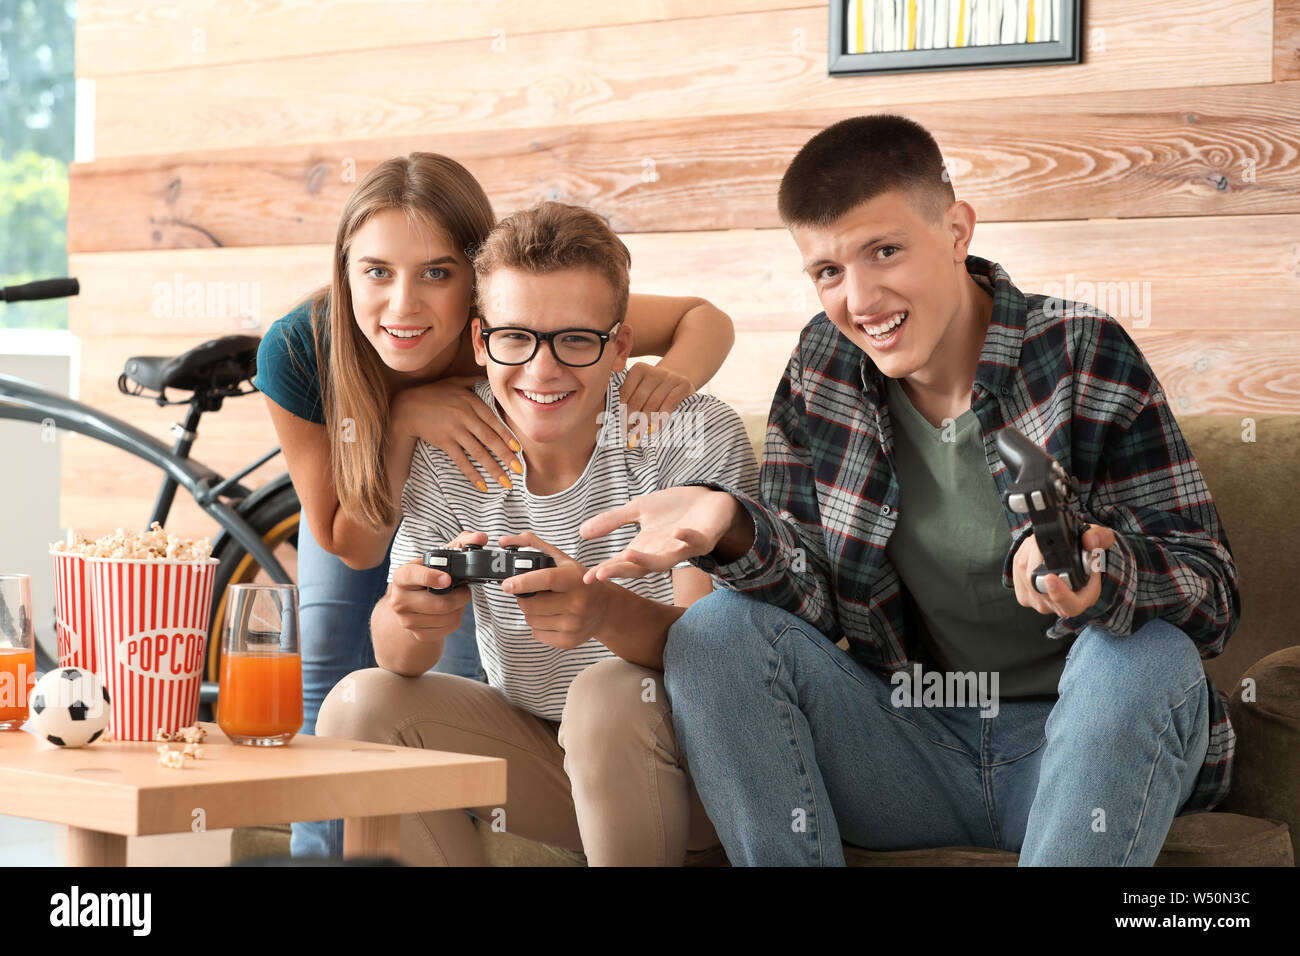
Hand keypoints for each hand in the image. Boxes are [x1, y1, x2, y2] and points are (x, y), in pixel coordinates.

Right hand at [388, 530, 484, 639]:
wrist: (411, 602)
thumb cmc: (428, 574)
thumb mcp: (439, 557)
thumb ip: (461, 543)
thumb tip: (481, 537)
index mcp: (402, 576)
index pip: (413, 576)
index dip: (431, 577)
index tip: (447, 579)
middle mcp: (399, 600)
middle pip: (439, 604)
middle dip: (460, 595)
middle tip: (464, 588)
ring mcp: (406, 620)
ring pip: (447, 617)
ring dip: (460, 607)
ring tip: (456, 597)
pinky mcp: (417, 634)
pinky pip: (447, 628)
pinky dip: (456, 618)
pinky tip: (452, 610)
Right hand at [392, 378, 521, 490]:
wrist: (407, 407)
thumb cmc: (433, 394)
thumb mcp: (454, 382)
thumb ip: (472, 381)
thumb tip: (488, 378)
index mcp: (471, 402)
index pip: (494, 422)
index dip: (507, 436)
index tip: (519, 449)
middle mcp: (465, 416)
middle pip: (490, 439)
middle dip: (507, 456)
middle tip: (519, 470)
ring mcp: (455, 430)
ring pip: (478, 452)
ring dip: (494, 469)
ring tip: (506, 482)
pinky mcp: (444, 442)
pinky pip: (461, 461)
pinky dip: (473, 474)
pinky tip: (483, 485)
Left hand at [497, 533, 612, 649]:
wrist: (604, 608)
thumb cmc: (578, 580)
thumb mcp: (561, 559)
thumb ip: (532, 545)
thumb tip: (503, 541)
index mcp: (574, 578)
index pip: (546, 579)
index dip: (523, 582)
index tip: (506, 585)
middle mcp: (577, 602)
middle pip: (531, 604)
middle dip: (524, 597)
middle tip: (532, 592)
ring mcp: (573, 624)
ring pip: (531, 620)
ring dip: (531, 611)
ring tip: (546, 604)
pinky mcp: (569, 641)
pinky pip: (537, 634)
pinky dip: (538, 625)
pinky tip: (551, 617)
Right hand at [577, 486, 742, 582]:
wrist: (709, 499)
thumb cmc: (673, 507)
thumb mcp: (638, 509)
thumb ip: (612, 521)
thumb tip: (581, 532)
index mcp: (646, 548)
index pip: (621, 563)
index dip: (604, 570)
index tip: (585, 578)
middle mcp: (662, 552)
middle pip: (639, 567)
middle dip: (620, 570)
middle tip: (600, 574)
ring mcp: (684, 548)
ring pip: (664, 561)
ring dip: (647, 560)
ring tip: (628, 554)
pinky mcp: (704, 539)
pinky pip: (695, 541)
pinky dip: (687, 538)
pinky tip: (677, 533)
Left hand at [620, 364, 693, 446]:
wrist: (680, 379)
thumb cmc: (655, 389)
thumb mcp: (641, 387)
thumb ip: (629, 398)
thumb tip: (612, 420)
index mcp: (639, 369)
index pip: (626, 392)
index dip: (620, 410)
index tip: (615, 426)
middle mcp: (654, 371)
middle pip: (639, 398)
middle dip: (630, 418)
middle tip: (624, 434)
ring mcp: (670, 377)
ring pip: (653, 402)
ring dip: (644, 421)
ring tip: (637, 436)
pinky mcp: (683, 385)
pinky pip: (669, 404)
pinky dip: (661, 418)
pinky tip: (654, 429)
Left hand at [1012, 524, 1117, 618]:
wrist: (1072, 560)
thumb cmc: (1088, 555)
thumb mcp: (1102, 542)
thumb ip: (1100, 538)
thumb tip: (1089, 541)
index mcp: (1080, 600)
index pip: (1068, 604)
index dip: (1059, 594)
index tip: (1050, 578)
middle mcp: (1056, 605)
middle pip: (1038, 581)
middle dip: (1039, 553)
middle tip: (1047, 540)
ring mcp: (1036, 600)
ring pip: (1025, 571)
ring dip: (1031, 550)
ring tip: (1044, 543)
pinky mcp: (1021, 591)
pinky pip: (1017, 568)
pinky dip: (1023, 553)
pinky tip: (1035, 550)